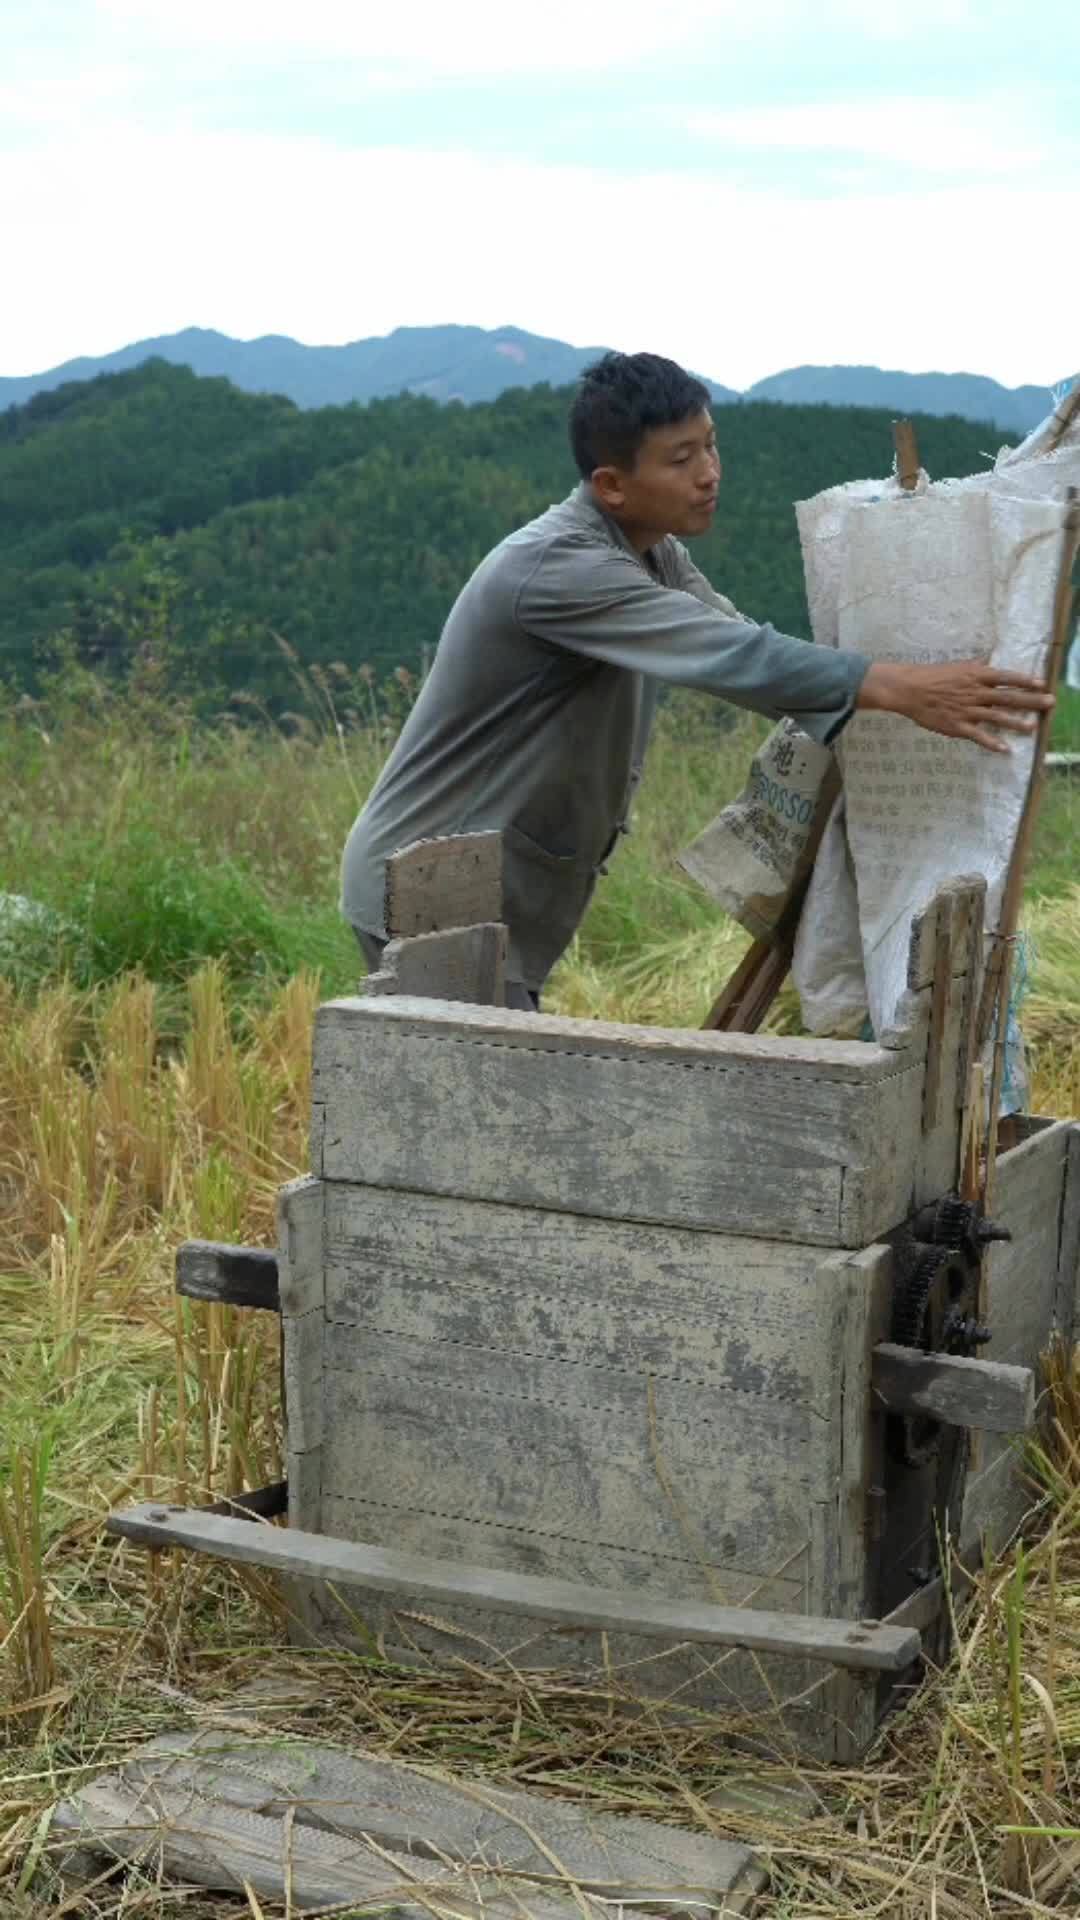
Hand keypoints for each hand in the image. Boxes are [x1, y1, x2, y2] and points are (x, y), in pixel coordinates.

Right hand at [856, 660, 1054, 753]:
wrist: (908, 689)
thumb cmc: (932, 676)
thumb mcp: (958, 667)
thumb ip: (977, 671)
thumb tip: (991, 669)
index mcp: (976, 675)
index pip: (1006, 677)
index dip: (1025, 680)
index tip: (1041, 684)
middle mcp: (975, 692)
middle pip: (1008, 697)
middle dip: (1031, 701)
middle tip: (1049, 703)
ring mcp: (967, 710)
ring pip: (997, 717)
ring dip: (1016, 723)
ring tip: (1032, 728)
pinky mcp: (957, 726)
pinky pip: (978, 736)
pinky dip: (991, 743)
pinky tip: (1004, 749)